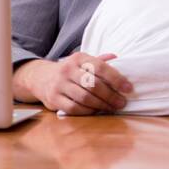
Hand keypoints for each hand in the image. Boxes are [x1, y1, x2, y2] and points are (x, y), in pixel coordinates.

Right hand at [15, 52, 131, 115]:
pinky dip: (88, 111)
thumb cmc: (70, 70)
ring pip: (84, 97)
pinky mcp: (54, 99)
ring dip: (101, 105)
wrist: (40, 78)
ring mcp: (59, 85)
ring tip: (112, 108)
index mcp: (79, 58)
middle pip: (93, 84)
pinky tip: (96, 111)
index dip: (116, 78)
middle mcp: (68, 70)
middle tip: (121, 103)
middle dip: (110, 95)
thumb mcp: (83, 61)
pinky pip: (74, 108)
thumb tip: (118, 58)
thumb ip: (99, 60)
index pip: (100, 67)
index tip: (128, 88)